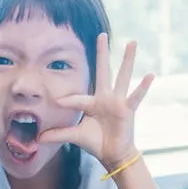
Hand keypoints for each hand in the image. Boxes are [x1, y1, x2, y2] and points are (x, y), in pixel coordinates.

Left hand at [38, 33, 152, 168]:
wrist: (112, 154)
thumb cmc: (95, 142)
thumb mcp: (74, 136)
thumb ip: (57, 134)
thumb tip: (37, 138)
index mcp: (91, 103)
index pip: (76, 98)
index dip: (67, 100)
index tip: (56, 101)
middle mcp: (105, 98)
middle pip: (103, 71)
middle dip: (101, 53)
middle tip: (101, 34)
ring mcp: (118, 102)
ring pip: (122, 76)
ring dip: (127, 59)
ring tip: (132, 42)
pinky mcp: (128, 110)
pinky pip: (136, 96)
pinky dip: (143, 86)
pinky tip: (150, 74)